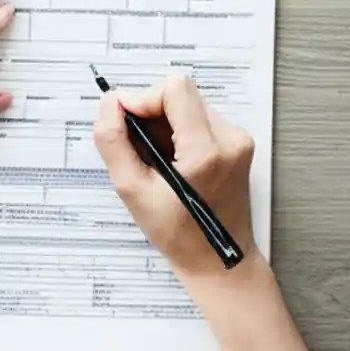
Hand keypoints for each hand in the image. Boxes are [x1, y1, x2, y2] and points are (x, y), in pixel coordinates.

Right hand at [93, 74, 257, 282]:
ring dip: (167, 122)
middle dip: (153, 112)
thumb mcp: (132, 190)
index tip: (126, 119)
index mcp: (206, 151)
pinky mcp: (240, 143)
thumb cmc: (178, 234)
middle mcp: (230, 139)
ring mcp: (239, 140)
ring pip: (191, 104)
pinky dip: (182, 131)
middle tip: (139, 146)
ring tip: (158, 159)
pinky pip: (202, 118)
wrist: (218, 261)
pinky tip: (174, 161)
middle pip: (182, 94)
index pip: (176, 89)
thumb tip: (110, 104)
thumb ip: (113, 141)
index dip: (144, 97)